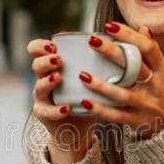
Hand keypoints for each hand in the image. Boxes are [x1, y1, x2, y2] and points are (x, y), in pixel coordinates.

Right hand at [27, 38, 95, 163]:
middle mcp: (44, 78)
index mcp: (54, 65)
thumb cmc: (89, 95)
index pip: (37, 49)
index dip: (40, 45)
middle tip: (58, 59)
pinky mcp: (45, 114)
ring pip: (39, 87)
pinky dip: (56, 110)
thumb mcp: (95, 76)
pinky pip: (47, 111)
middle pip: (36, 65)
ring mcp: (43, 98)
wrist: (80, 126)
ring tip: (58, 78)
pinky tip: (66, 108)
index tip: (54, 44)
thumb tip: (127, 37)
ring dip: (48, 81)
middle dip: (45, 60)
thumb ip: (103, 59)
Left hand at [77, 22, 163, 138]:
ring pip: (123, 94)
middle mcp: (155, 86)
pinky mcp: (138, 120)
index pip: (147, 48)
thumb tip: (143, 28)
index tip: (109, 26)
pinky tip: (85, 102)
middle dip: (112, 52)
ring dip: (101, 85)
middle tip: (92, 41)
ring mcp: (147, 104)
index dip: (129, 34)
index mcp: (162, 70)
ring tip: (83, 75)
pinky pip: (117, 116)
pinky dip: (101, 110)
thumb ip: (154, 52)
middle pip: (134, 66)